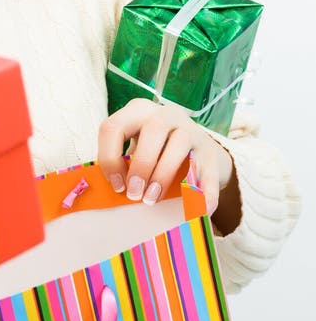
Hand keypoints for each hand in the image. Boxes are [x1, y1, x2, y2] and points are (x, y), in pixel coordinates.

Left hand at [98, 97, 234, 215]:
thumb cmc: (155, 149)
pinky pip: (207, 171)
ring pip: (180, 142)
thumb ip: (124, 159)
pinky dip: (203, 192)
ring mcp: (191, 130)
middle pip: (153, 128)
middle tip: (134, 193)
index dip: (110, 158)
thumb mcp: (136, 144)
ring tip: (152, 199)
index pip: (114, 127)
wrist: (196, 148)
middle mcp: (166, 114)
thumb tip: (114, 188)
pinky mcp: (210, 151)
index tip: (116, 185)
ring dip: (164, 174)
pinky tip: (199, 209)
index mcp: (138, 111)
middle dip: (141, 163)